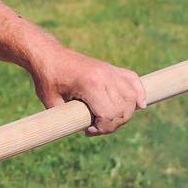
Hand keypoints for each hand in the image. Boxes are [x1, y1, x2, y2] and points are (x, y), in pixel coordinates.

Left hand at [29, 45, 146, 135]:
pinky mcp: (111, 68)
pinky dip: (139, 93)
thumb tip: (85, 132)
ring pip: (131, 97)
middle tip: (96, 126)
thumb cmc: (47, 80)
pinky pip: (132, 80)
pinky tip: (140, 104)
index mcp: (90, 84)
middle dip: (113, 124)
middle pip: (123, 108)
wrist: (48, 55)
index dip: (102, 129)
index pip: (110, 114)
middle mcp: (104, 76)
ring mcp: (109, 71)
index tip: (88, 130)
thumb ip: (69, 118)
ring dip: (126, 112)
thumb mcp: (52, 103)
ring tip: (110, 119)